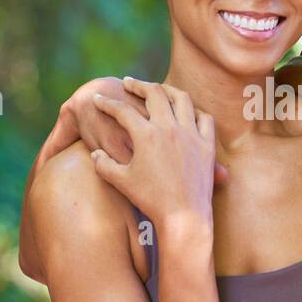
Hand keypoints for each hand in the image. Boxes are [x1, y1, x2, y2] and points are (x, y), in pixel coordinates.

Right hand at [90, 78, 216, 227]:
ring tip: (158, 90)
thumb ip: (104, 165)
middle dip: (138, 85)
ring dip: (167, 90)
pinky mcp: (207, 145)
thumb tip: (95, 155)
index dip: (106, 103)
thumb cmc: (150, 200)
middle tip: (128, 83)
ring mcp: (191, 134)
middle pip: (154, 93)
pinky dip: (194, 111)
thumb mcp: (121, 182)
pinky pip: (204, 118)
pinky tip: (188, 113)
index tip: (98, 99)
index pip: (122, 110)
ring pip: (181, 98)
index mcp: (146, 135)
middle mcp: (170, 129)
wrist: (184, 217)